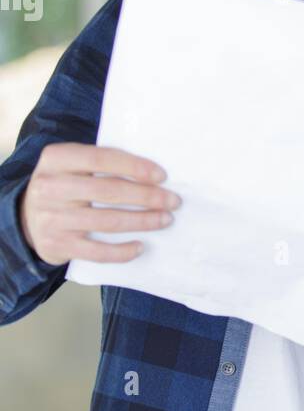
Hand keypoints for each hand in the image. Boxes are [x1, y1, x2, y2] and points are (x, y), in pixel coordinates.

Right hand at [19, 143, 181, 265]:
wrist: (24, 218)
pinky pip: (97, 252)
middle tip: (173, 201)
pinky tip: (140, 246)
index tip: (162, 176)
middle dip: (147, 196)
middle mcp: (51, 187)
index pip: (101, 158)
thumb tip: (152, 173)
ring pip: (107, 221)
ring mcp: (53, 218)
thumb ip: (100, 163)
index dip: (134, 167)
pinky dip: (122, 251)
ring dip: (143, 221)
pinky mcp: (58, 245)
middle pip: (108, 191)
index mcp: (57, 159)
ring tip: (165, 219)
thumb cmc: (63, 187)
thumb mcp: (71, 166)